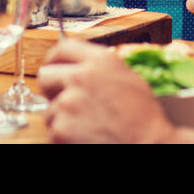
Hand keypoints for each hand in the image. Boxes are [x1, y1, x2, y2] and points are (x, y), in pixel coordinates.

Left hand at [37, 40, 176, 143]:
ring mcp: (68, 103)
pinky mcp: (61, 129)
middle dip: (53, 89)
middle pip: (46, 75)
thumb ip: (100, 67)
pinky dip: (64, 137)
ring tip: (86, 125)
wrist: (148, 145)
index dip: (55, 60)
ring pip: (49, 108)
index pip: (62, 48)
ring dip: (62, 118)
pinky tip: (84, 137)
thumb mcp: (128, 77)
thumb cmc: (143, 118)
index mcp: (99, 61)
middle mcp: (80, 77)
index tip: (55, 68)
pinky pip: (53, 131)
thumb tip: (81, 66)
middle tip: (68, 102)